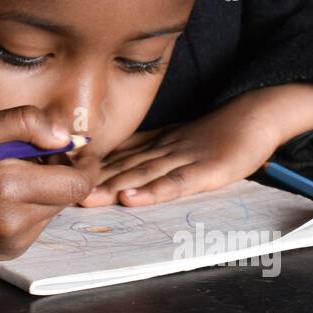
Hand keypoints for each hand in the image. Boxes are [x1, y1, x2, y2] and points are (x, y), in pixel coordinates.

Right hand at [0, 105, 102, 258]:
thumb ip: (27, 122)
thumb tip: (65, 137)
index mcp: (8, 189)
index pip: (77, 184)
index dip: (86, 166)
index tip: (79, 150)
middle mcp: (14, 223)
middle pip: (66, 197)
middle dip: (61, 173)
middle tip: (36, 154)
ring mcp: (11, 244)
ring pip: (53, 212)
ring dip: (46, 192)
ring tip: (14, 175)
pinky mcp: (8, 254)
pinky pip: (37, 227)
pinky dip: (30, 209)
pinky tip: (5, 197)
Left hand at [79, 83, 312, 207]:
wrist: (256, 115)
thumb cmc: (216, 133)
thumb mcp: (175, 141)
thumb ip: (145, 153)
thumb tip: (109, 166)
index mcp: (154, 144)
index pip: (114, 157)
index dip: (86, 168)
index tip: (55, 175)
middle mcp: (162, 150)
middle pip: (121, 167)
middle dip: (89, 181)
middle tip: (58, 190)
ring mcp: (184, 159)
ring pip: (142, 175)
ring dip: (112, 187)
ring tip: (86, 198)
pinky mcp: (207, 171)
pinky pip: (176, 183)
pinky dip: (153, 191)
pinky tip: (132, 198)